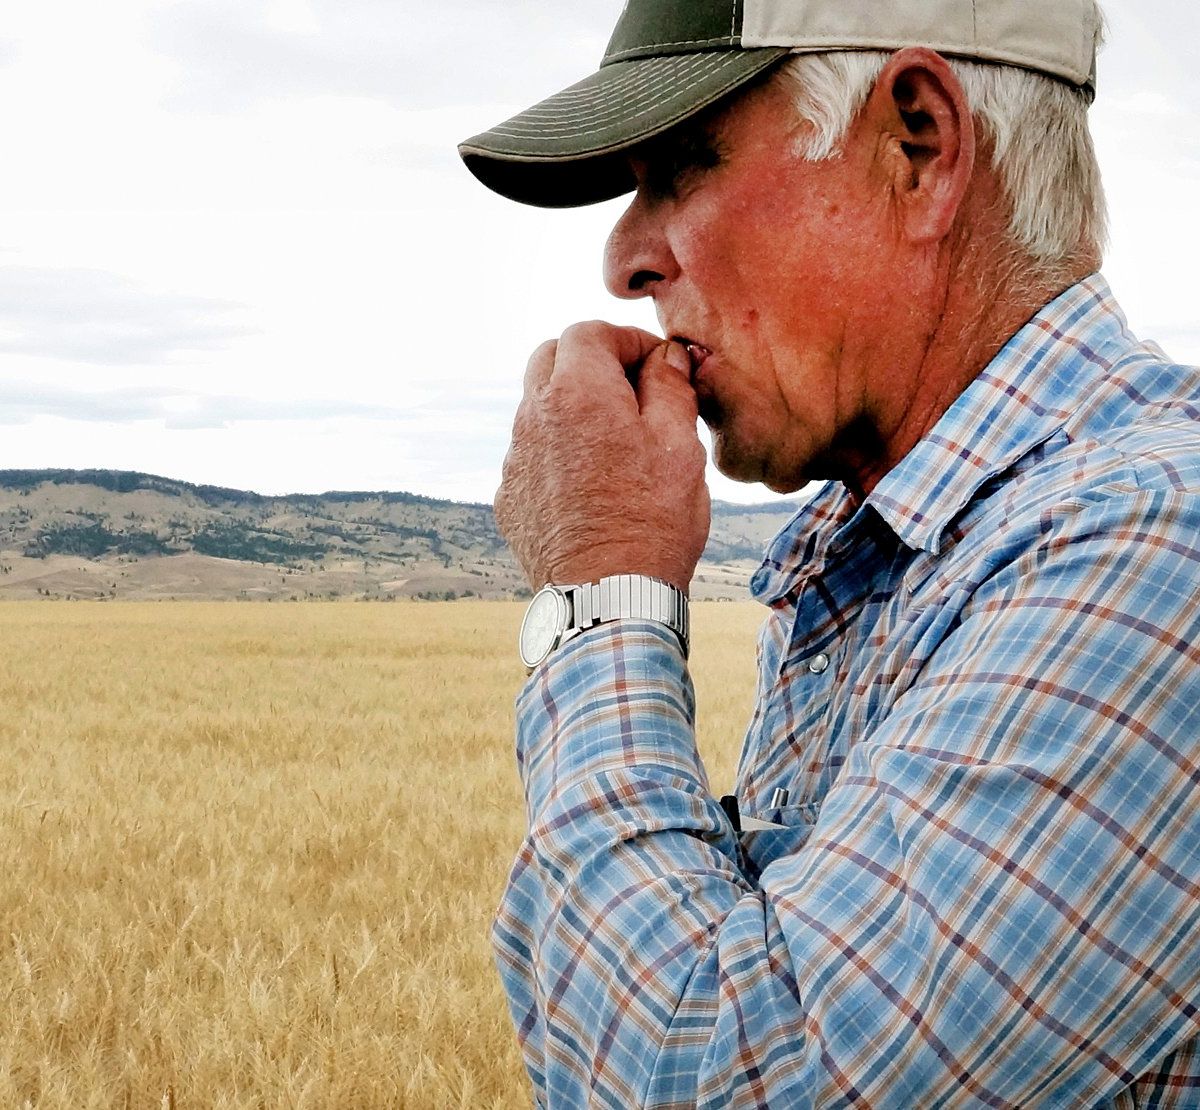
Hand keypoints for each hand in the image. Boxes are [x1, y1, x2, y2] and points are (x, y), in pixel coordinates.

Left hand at [495, 321, 710, 592]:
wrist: (607, 599)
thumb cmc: (653, 520)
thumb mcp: (680, 446)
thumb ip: (670, 388)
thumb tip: (666, 357)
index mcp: (578, 392)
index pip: (589, 332)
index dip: (627, 341)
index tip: (657, 365)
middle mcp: (533, 417)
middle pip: (550, 358)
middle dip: (590, 361)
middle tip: (632, 389)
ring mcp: (516, 460)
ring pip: (537, 407)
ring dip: (572, 407)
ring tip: (616, 442)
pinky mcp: (510, 499)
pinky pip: (531, 455)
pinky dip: (558, 451)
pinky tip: (592, 483)